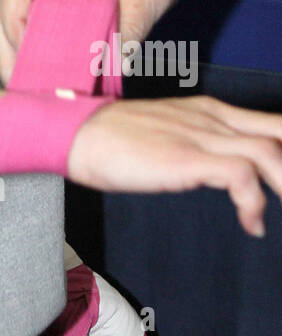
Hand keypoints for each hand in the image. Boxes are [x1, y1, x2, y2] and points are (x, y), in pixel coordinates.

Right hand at [0, 0, 203, 81]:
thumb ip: (126, 33)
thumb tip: (107, 72)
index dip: (16, 24)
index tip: (30, 60)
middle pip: (7, 0)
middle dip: (9, 45)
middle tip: (22, 83)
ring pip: (10, 8)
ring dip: (14, 46)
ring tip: (26, 82)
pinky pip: (26, 11)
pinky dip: (28, 39)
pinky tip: (37, 67)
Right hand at [66, 95, 281, 236]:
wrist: (75, 133)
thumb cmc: (114, 139)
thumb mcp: (170, 134)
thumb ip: (200, 146)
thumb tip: (225, 176)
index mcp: (211, 111)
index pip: (272, 123)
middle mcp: (213, 118)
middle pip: (279, 133)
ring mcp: (200, 135)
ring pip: (269, 151)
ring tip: (279, 214)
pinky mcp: (185, 157)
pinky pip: (239, 175)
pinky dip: (253, 203)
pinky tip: (250, 225)